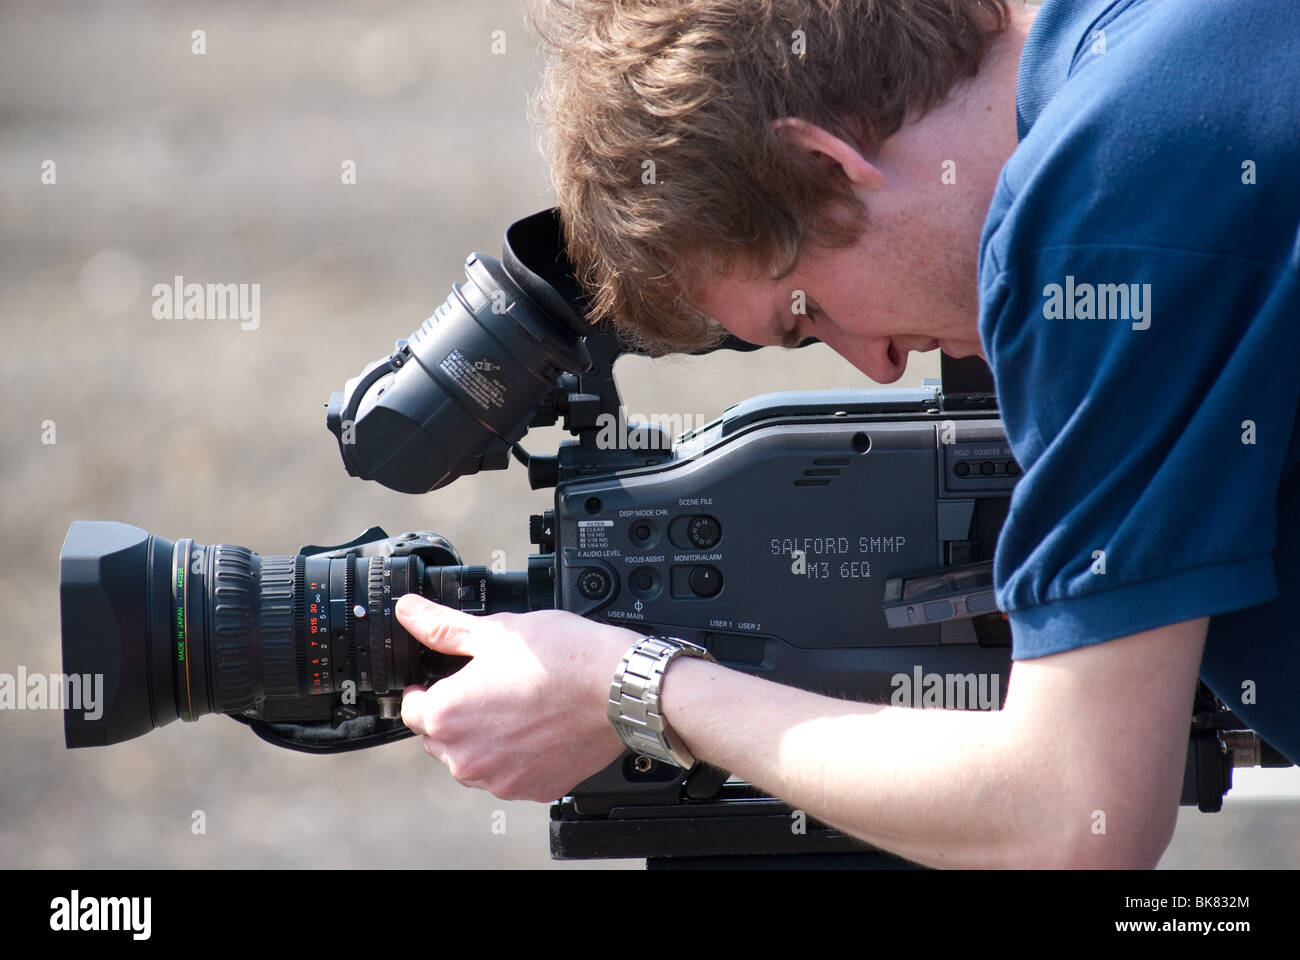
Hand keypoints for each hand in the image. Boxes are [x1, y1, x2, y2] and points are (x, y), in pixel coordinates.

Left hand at [396, 594, 639, 801]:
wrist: (618, 689)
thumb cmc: (563, 659)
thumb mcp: (495, 631)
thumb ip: (442, 626)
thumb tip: (409, 612)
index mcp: (448, 716)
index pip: (411, 710)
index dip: (425, 689)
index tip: (444, 681)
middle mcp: (467, 757)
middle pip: (439, 739)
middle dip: (455, 715)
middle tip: (489, 688)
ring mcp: (500, 779)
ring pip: (473, 761)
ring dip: (482, 741)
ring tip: (516, 707)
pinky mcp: (532, 790)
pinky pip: (509, 776)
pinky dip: (515, 757)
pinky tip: (537, 728)